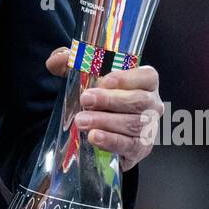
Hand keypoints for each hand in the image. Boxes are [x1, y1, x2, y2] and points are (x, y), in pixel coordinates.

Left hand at [45, 46, 162, 171]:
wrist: (103, 126)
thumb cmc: (100, 95)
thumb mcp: (85, 74)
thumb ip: (70, 62)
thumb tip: (57, 60)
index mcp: (145, 81)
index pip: (146, 76)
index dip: (127, 78)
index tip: (103, 81)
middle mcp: (152, 103)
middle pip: (139, 101)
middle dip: (110, 100)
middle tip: (85, 100)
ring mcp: (149, 127)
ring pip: (133, 124)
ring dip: (106, 122)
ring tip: (82, 121)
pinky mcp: (141, 148)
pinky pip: (130, 145)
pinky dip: (112, 141)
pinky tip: (94, 137)